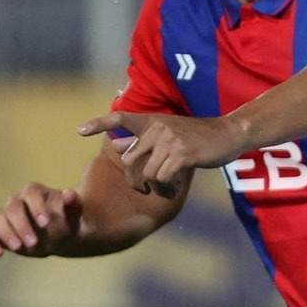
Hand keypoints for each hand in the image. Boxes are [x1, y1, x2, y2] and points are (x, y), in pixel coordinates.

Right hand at [0, 182, 83, 257]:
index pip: (31, 193)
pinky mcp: (1, 233)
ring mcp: (7, 217)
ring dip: (6, 233)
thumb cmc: (69, 221)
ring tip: (19, 248)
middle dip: (22, 225)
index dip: (36, 207)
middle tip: (34, 243)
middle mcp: (18, 201)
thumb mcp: (75, 215)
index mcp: (35, 193)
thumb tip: (70, 193)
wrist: (64, 236)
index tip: (45, 223)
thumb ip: (73, 204)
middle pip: (13, 207)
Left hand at [78, 111, 243, 193]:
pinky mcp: (181, 154)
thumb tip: (116, 146)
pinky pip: (162, 178)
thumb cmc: (197, 136)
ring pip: (146, 173)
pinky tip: (174, 189)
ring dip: (155, 187)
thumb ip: (142, 140)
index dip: (99, 124)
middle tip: (147, 188)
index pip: (120, 118)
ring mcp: (168, 141)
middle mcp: (157, 128)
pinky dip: (166, 189)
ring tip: (166, 189)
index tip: (79, 131)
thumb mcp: (168, 133)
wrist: (227, 133)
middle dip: (135, 180)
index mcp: (151, 121)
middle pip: (130, 161)